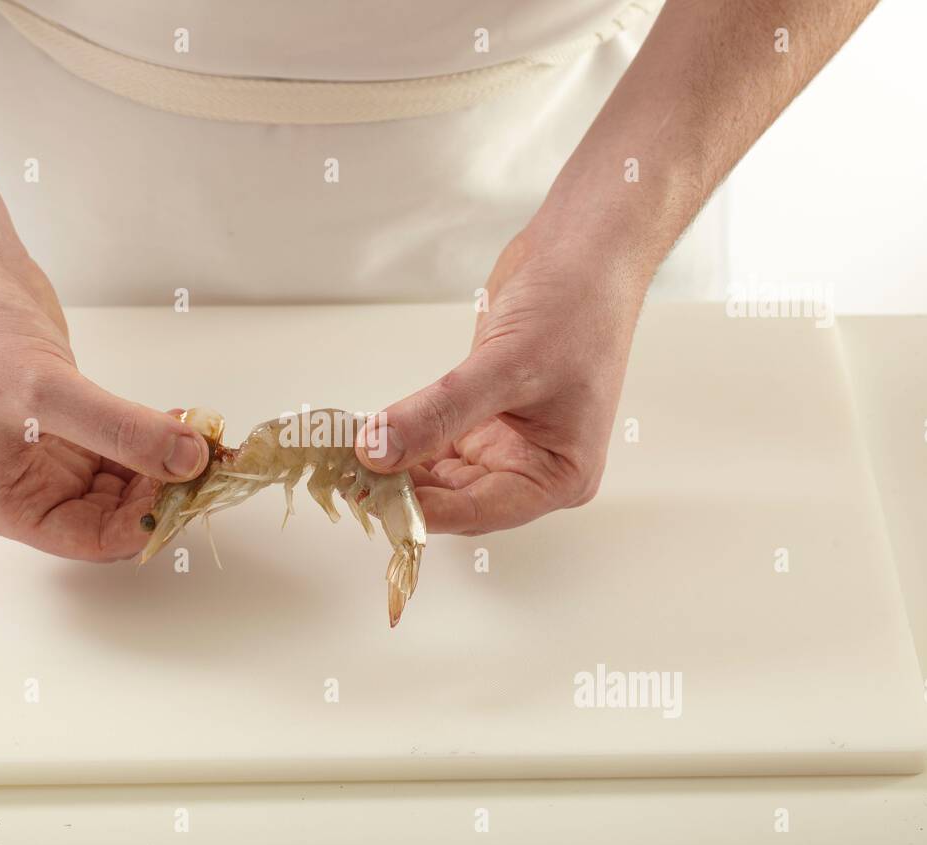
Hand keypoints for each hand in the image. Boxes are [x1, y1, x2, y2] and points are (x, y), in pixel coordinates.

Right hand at [0, 252, 208, 560]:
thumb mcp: (50, 391)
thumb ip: (122, 431)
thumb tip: (189, 461)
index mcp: (10, 505)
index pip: (94, 540)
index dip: (147, 522)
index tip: (192, 490)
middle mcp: (32, 492)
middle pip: (116, 516)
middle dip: (164, 493)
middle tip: (209, 462)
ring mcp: (54, 460)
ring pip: (127, 484)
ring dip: (167, 466)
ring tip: (203, 437)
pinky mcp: (75, 429)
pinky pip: (127, 450)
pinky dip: (157, 440)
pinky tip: (182, 421)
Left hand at [355, 230, 644, 533]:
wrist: (582, 251)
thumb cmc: (574, 308)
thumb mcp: (505, 366)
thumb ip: (439, 413)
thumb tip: (377, 451)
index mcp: (558, 475)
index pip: (480, 511)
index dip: (424, 512)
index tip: (373, 502)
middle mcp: (531, 467)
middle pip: (454, 498)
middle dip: (404, 490)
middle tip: (348, 480)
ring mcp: (504, 442)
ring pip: (437, 472)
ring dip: (395, 467)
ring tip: (344, 461)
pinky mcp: (479, 414)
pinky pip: (432, 439)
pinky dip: (401, 437)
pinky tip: (366, 435)